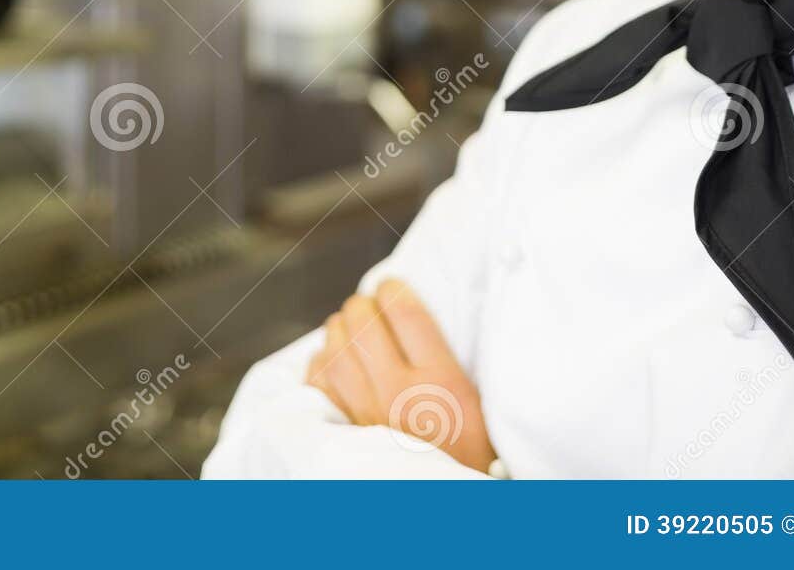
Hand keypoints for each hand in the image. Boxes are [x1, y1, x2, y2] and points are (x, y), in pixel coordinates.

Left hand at [305, 277, 496, 472]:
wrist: (444, 507)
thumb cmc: (467, 457)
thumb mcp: (477, 406)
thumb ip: (448, 360)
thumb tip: (413, 314)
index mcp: (441, 383)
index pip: (405, 311)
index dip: (393, 288)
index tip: (391, 286)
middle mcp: (397, 392)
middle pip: (362, 320)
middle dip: (363, 305)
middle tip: (370, 308)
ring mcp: (362, 412)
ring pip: (334, 344)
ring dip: (340, 331)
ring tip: (351, 332)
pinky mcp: (339, 430)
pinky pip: (317, 378)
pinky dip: (322, 362)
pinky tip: (334, 362)